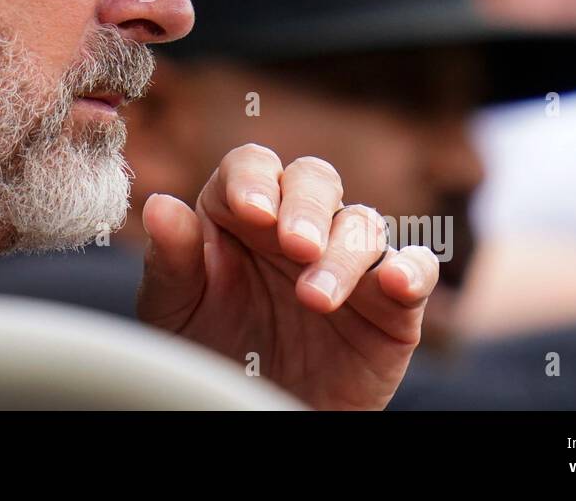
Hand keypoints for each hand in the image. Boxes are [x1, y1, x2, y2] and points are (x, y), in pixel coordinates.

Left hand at [137, 143, 437, 409]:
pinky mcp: (390, 304)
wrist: (250, 409)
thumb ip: (172, 259)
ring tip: (314, 299)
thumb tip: (159, 205)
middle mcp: (297, 224)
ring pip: (362, 224)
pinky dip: (412, 269)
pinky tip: (395, 281)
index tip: (248, 209)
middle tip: (293, 245)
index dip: (252, 178)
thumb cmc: (208, 350)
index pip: (252, 165)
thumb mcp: (175, 309)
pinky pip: (416, 270)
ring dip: (343, 253)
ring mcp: (347, 260)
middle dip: (306, 206)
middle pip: (314, 180)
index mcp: (242, 211)